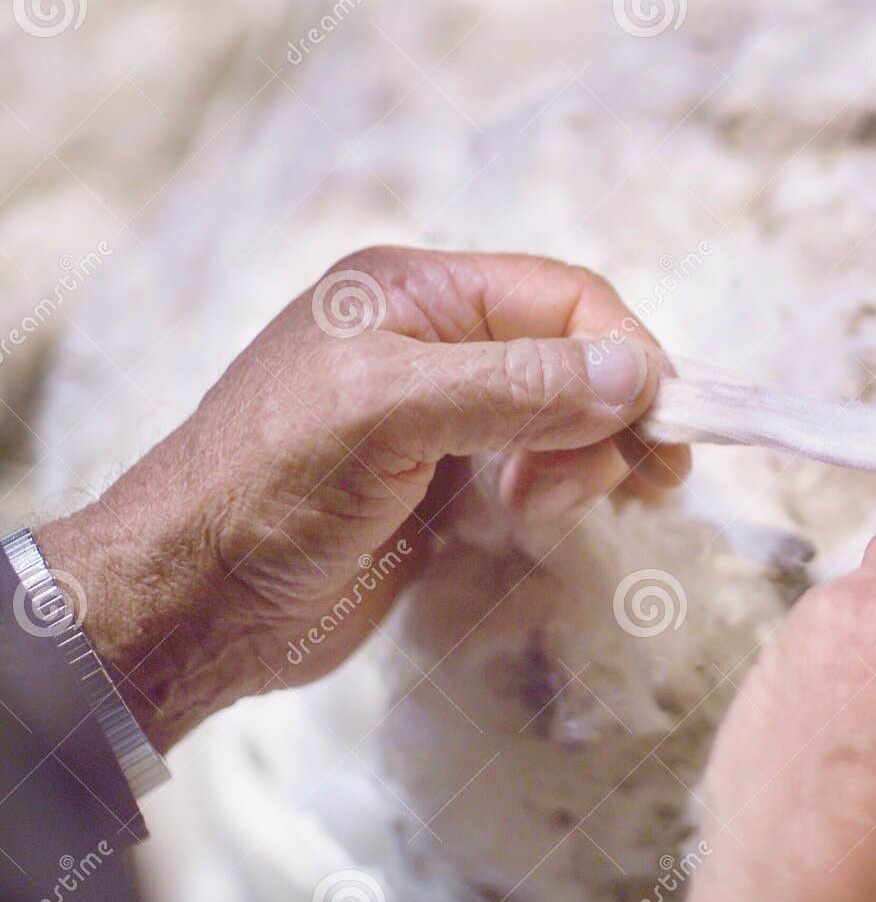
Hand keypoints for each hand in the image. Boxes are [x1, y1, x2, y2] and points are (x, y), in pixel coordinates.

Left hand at [35, 246, 686, 750]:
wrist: (191, 606)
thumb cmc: (269, 490)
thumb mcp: (388, 414)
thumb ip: (518, 387)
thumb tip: (640, 375)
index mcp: (414, 294)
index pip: (564, 298)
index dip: (625, 355)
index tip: (659, 428)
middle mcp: (434, 344)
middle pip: (575, 358)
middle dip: (606, 417)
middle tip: (608, 487)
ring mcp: (442, 418)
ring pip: (565, 417)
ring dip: (584, 460)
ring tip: (540, 510)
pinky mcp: (444, 487)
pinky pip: (537, 468)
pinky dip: (562, 489)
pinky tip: (543, 518)